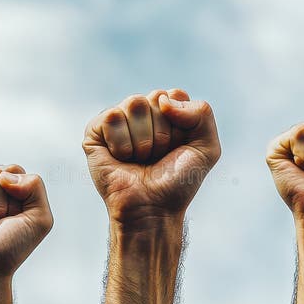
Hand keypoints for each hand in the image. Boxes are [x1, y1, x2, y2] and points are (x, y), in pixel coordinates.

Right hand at [83, 89, 220, 223]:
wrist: (152, 209)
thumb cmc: (177, 181)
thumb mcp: (207, 148)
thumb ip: (202, 113)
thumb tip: (162, 99)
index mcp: (166, 111)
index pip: (174, 95)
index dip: (179, 125)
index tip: (176, 148)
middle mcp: (142, 112)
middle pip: (154, 98)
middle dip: (162, 133)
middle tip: (156, 157)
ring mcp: (118, 120)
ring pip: (133, 104)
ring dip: (142, 141)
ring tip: (139, 160)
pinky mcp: (95, 131)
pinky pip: (112, 117)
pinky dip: (122, 144)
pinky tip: (121, 159)